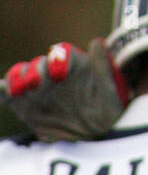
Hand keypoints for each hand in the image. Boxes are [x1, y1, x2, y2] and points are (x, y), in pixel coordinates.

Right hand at [0, 41, 129, 141]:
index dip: (58, 60)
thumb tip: (97, 42)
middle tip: (35, 84)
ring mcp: (37, 89)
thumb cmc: (106, 107)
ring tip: (17, 91)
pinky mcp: (25, 105)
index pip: (62, 54)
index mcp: (73, 65)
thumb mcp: (110, 91)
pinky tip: (1, 93)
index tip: (59, 74)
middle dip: (35, 72)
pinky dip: (2, 92)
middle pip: (38, 65)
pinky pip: (9, 96)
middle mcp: (52, 73)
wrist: (95, 132)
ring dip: (17, 81)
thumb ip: (102, 68)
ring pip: (21, 77)